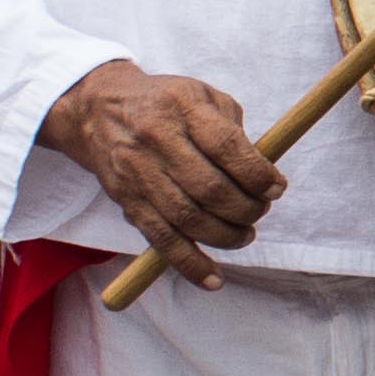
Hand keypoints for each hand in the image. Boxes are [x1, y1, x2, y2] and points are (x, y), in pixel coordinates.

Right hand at [42, 57, 283, 287]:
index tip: (276, 188)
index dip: (257, 173)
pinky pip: (161, 240)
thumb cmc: (164, 104)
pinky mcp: (128, 201)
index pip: (226, 146)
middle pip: (209, 188)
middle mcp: (156, 140)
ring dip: (225, 236)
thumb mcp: (202, 96)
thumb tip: (262, 174)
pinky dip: (190, 264)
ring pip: (188, 218)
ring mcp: (139, 174)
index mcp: (182, 108)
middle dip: (246, 208)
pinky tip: (213, 279)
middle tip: (260, 210)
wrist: (98, 112)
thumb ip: (233, 130)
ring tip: (244, 234)